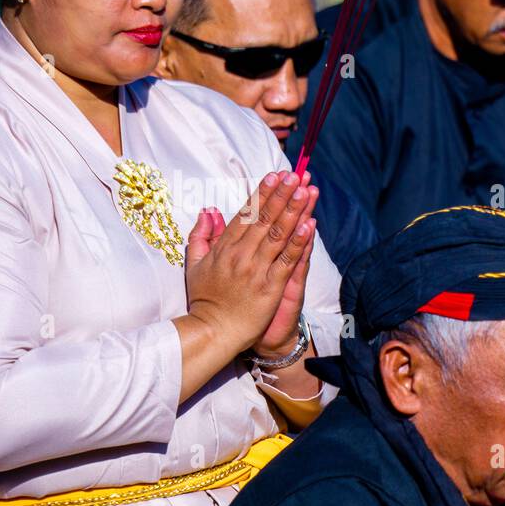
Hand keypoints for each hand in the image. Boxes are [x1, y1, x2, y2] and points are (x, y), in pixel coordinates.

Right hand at [183, 171, 317, 359]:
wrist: (213, 331)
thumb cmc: (205, 300)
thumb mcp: (195, 265)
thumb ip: (201, 236)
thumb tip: (208, 211)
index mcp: (225, 247)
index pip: (246, 214)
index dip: (262, 193)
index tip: (274, 175)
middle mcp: (241, 254)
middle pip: (264, 218)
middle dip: (281, 194)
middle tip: (295, 174)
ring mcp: (256, 269)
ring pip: (277, 234)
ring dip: (293, 210)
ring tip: (305, 190)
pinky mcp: (270, 286)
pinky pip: (287, 260)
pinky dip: (298, 242)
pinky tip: (309, 225)